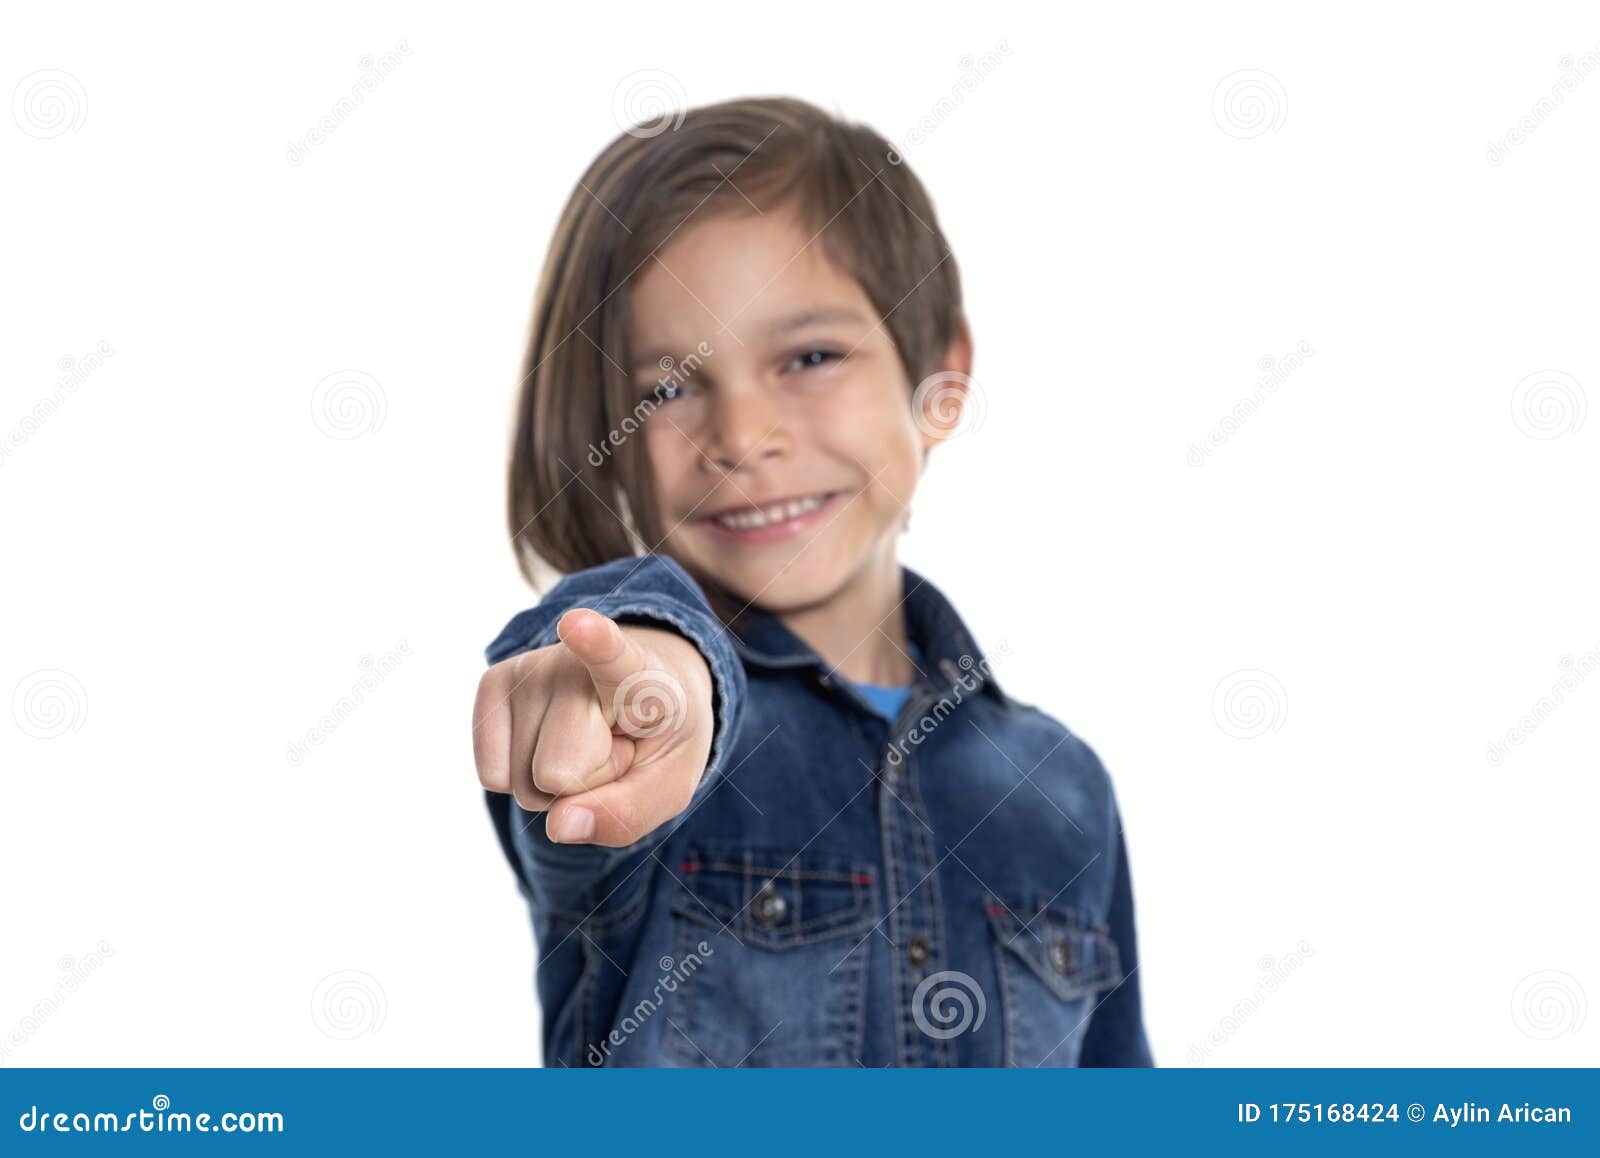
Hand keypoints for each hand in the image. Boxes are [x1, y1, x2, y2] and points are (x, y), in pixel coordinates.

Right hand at [473, 609, 714, 846]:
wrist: (637, 691)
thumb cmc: (656, 739)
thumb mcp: (670, 785)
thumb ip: (628, 813)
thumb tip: (558, 827)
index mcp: (639, 674)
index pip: (612, 656)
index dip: (594, 643)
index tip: (576, 623)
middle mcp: (575, 662)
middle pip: (559, 773)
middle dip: (586, 787)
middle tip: (613, 751)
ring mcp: (530, 668)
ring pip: (522, 783)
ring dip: (555, 784)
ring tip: (586, 743)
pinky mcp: (493, 683)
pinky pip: (492, 777)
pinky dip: (521, 779)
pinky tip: (550, 741)